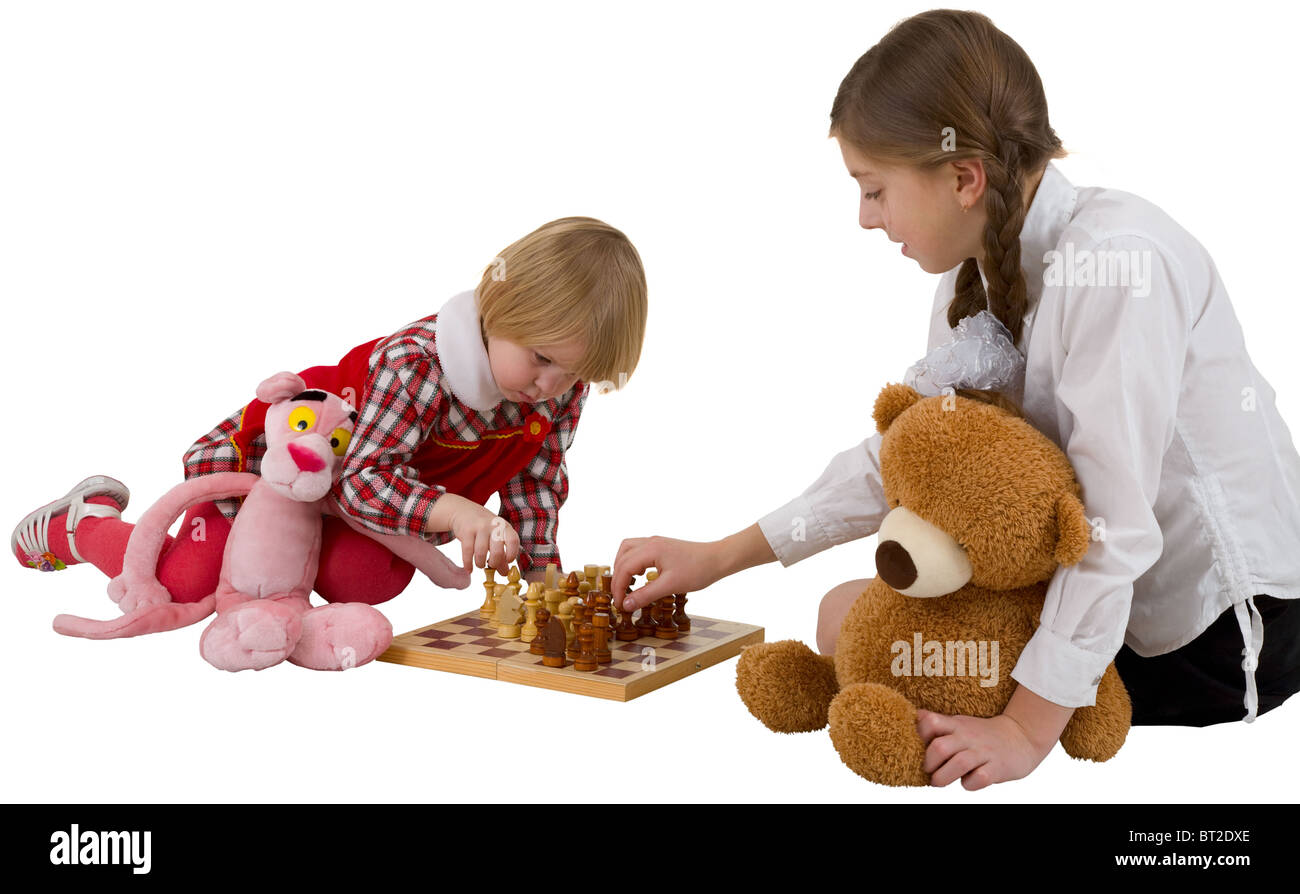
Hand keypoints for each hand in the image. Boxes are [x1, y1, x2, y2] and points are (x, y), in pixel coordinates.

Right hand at [438, 493, 519, 575]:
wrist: (464, 511)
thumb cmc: (484, 528)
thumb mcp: (496, 536)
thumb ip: (502, 554)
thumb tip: (505, 573)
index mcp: (505, 526)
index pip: (513, 540)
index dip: (512, 553)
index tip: (508, 561)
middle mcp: (494, 525)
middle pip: (497, 550)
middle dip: (494, 562)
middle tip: (491, 566)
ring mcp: (479, 527)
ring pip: (481, 552)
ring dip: (480, 563)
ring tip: (480, 565)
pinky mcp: (466, 531)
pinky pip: (468, 551)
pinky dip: (468, 563)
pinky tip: (469, 569)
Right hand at [611, 536, 723, 611]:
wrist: (718, 558)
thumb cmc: (698, 570)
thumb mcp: (670, 586)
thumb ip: (646, 595)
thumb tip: (626, 605)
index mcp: (651, 550)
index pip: (624, 568)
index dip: (618, 588)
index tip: (619, 604)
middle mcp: (650, 542)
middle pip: (622, 557)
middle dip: (618, 578)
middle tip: (620, 597)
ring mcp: (656, 542)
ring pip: (628, 550)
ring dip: (623, 567)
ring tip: (626, 584)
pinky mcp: (661, 546)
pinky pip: (638, 551)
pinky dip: (633, 562)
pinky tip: (640, 575)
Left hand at [915, 710, 1054, 789]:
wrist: (1021, 737)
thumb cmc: (982, 734)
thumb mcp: (960, 723)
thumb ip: (939, 723)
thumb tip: (916, 716)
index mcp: (956, 725)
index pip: (930, 722)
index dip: (919, 734)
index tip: (918, 747)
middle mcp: (968, 737)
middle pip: (940, 747)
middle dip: (928, 763)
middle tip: (928, 771)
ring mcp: (983, 752)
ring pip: (958, 764)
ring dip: (942, 777)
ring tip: (938, 781)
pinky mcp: (997, 768)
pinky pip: (979, 779)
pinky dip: (969, 784)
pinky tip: (968, 781)